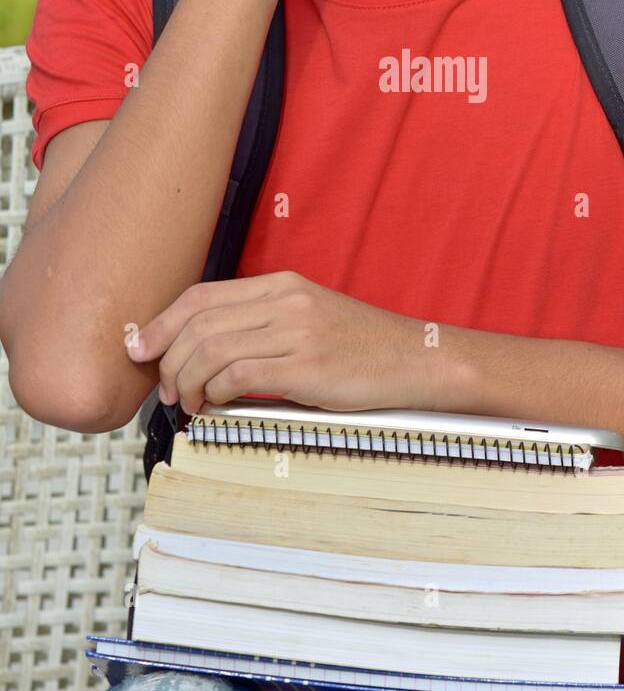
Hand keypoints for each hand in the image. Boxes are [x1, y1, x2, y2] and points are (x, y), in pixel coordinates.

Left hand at [128, 272, 438, 415]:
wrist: (417, 361)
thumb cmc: (363, 348)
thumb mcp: (310, 318)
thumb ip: (264, 324)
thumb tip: (206, 352)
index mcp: (283, 284)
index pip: (203, 296)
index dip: (161, 323)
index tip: (139, 348)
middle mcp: (286, 301)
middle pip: (199, 323)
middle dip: (167, 360)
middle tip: (164, 390)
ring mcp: (297, 332)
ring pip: (212, 349)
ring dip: (187, 382)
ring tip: (188, 404)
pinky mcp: (307, 367)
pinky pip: (238, 374)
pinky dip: (214, 393)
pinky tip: (214, 406)